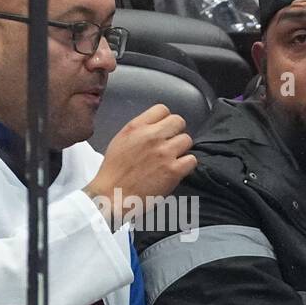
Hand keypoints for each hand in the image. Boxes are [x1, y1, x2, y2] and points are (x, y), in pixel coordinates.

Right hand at [85, 105, 196, 227]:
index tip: (163, 130)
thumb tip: (157, 126)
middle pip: (179, 121)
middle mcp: (152, 136)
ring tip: (172, 158)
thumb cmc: (115, 170)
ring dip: (182, 149)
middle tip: (171, 144)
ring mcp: (164, 153)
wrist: (113, 194)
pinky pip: (192, 160)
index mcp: (136, 127)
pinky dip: (186, 165)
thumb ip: (140, 130)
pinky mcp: (174, 170)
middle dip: (176, 132)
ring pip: (187, 140)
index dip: (165, 120)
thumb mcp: (121, 140)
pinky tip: (176, 169)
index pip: (162, 109)